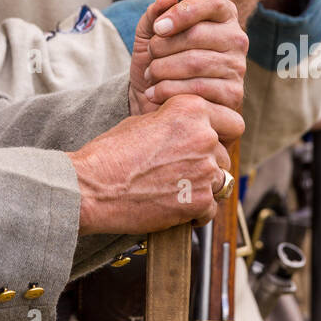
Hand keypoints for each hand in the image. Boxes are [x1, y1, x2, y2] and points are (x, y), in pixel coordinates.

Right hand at [69, 94, 243, 234]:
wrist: (92, 187)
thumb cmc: (110, 154)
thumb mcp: (143, 121)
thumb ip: (174, 123)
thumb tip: (191, 131)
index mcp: (191, 110)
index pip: (228, 121)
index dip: (216, 134)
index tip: (206, 145)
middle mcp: (204, 136)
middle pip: (222, 153)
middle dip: (206, 162)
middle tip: (181, 171)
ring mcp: (204, 170)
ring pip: (219, 180)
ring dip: (202, 186)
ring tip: (174, 189)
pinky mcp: (199, 201)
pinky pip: (211, 208)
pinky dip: (195, 211)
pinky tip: (174, 206)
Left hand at [128, 0, 246, 116]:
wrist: (162, 100)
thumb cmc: (160, 59)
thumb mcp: (150, 32)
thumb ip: (156, 12)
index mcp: (222, 14)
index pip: (211, 2)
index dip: (182, 12)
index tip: (158, 27)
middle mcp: (236, 38)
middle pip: (197, 34)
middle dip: (163, 46)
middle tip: (151, 54)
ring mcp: (237, 66)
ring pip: (195, 63)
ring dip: (162, 69)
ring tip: (150, 73)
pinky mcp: (233, 94)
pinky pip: (197, 89)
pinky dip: (168, 90)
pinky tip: (155, 92)